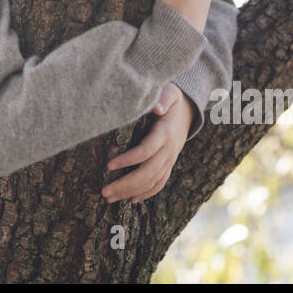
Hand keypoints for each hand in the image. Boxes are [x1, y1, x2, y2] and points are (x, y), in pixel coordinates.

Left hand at [101, 84, 192, 203]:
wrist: (189, 110)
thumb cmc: (172, 98)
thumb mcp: (170, 92)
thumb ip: (163, 98)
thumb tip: (156, 107)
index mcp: (165, 133)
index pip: (146, 151)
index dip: (128, 160)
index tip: (108, 165)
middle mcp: (169, 150)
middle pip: (147, 173)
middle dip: (125, 184)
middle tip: (104, 192)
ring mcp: (170, 160)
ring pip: (152, 182)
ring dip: (130, 192)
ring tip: (109, 198)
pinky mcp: (169, 164)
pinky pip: (159, 183)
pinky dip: (146, 193)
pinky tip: (130, 199)